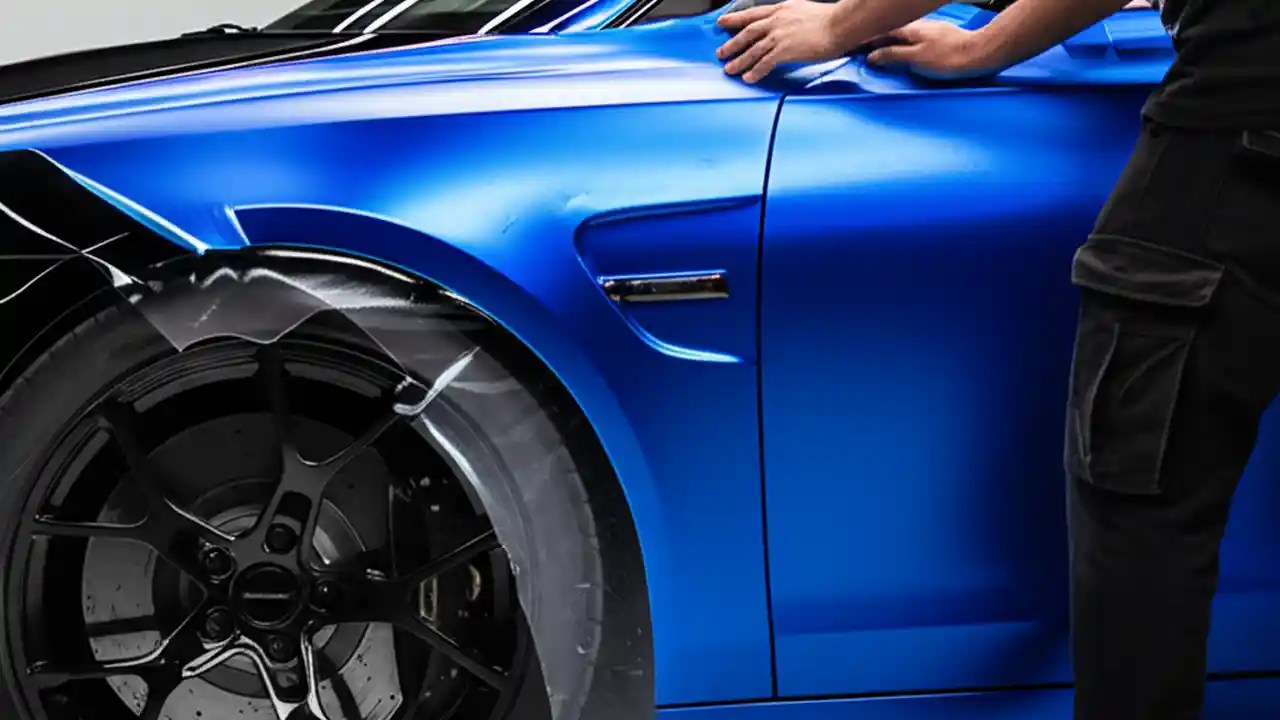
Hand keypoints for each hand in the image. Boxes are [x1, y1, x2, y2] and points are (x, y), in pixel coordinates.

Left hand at [717, 0, 843, 83]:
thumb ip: (793, 17)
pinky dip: (755, 71)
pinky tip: (748, 78)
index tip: (723, 22)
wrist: (840, 25)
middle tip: (721, 52)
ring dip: (739, 60)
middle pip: (748, 32)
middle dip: (732, 43)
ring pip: (753, 49)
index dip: (735, 18)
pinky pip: (765, 63)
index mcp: (782, 9)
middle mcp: (777, 21)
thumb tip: (791, 25)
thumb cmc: (831, 20)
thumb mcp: (805, 10)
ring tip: (729, 69)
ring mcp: (780, 35)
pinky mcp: (785, 50)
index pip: (753, 14)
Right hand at [867, 20, 998, 79]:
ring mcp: (930, 30)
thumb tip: (872, 56)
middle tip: (860, 48)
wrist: (979, 55)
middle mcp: (918, 26)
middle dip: (875, 38)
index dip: (865, 40)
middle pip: (890, 31)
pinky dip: (902, 43)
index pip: (880, 33)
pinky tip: (903, 50)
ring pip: (902, 33)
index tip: (851, 46)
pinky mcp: (940, 36)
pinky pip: (913, 38)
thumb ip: (892, 56)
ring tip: (877, 50)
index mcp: (909, 31)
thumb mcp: (915, 59)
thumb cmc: (948, 59)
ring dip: (888, 41)